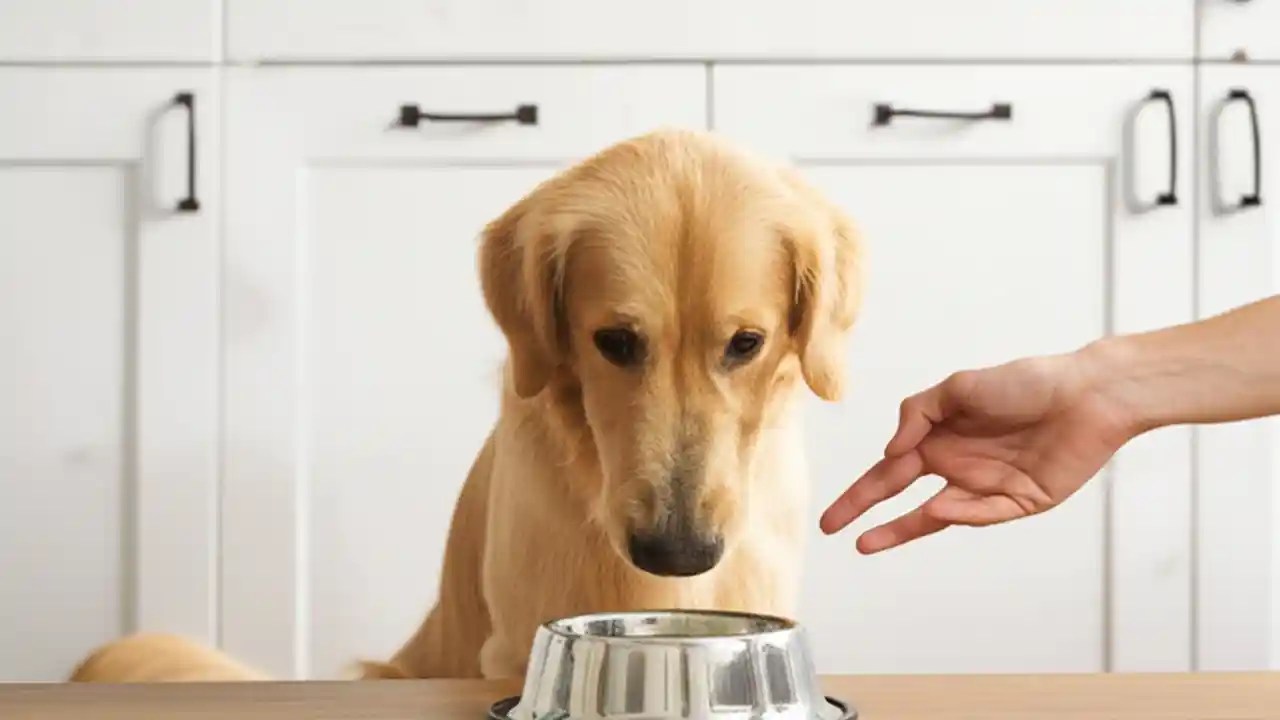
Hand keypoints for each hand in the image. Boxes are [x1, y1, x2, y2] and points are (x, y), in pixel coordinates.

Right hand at [819, 351, 1137, 552]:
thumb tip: (891, 450)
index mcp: (938, 437)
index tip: (832, 517)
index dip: (859, 495)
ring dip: (901, 530)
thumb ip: (917, 413)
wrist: (1086, 395)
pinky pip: (981, 513)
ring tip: (868, 543)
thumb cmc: (1025, 382)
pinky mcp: (1019, 502)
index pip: (888, 470)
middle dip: (867, 514)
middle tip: (834, 531)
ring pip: (936, 517)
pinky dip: (959, 514)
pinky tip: (938, 509)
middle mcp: (957, 465)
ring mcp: (986, 487)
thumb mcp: (959, 387)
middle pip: (902, 498)